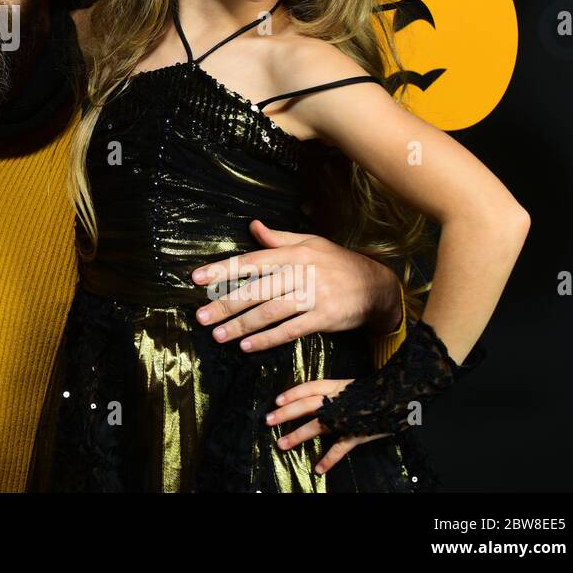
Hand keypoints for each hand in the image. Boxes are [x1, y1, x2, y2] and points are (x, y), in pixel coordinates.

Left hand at [189, 219, 401, 352]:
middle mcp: (301, 273)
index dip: (223, 270)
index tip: (197, 278)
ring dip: (242, 325)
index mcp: (294, 253)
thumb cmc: (337, 263)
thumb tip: (252, 226)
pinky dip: (268, 338)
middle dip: (225, 304)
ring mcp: (313, 296)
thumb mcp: (310, 243)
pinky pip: (291, 330)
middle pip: (256, 290)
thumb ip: (278, 239)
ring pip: (270, 312)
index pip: (251, 261)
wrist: (376, 286)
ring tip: (218, 335)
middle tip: (201, 316)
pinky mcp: (324, 317)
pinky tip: (248, 346)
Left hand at [265, 377, 391, 475]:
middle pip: (306, 405)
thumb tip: (316, 398)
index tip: (276, 400)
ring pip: (317, 426)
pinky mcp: (356, 434)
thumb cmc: (378, 390)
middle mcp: (337, 401)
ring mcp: (346, 418)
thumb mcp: (352, 385)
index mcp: (337, 386)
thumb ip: (334, 391)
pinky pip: (340, 448)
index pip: (309, 387)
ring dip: (298, 435)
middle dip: (286, 413)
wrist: (401, 397)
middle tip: (268, 420)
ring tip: (282, 444)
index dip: (292, 393)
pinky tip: (318, 469)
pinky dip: (329, 459)